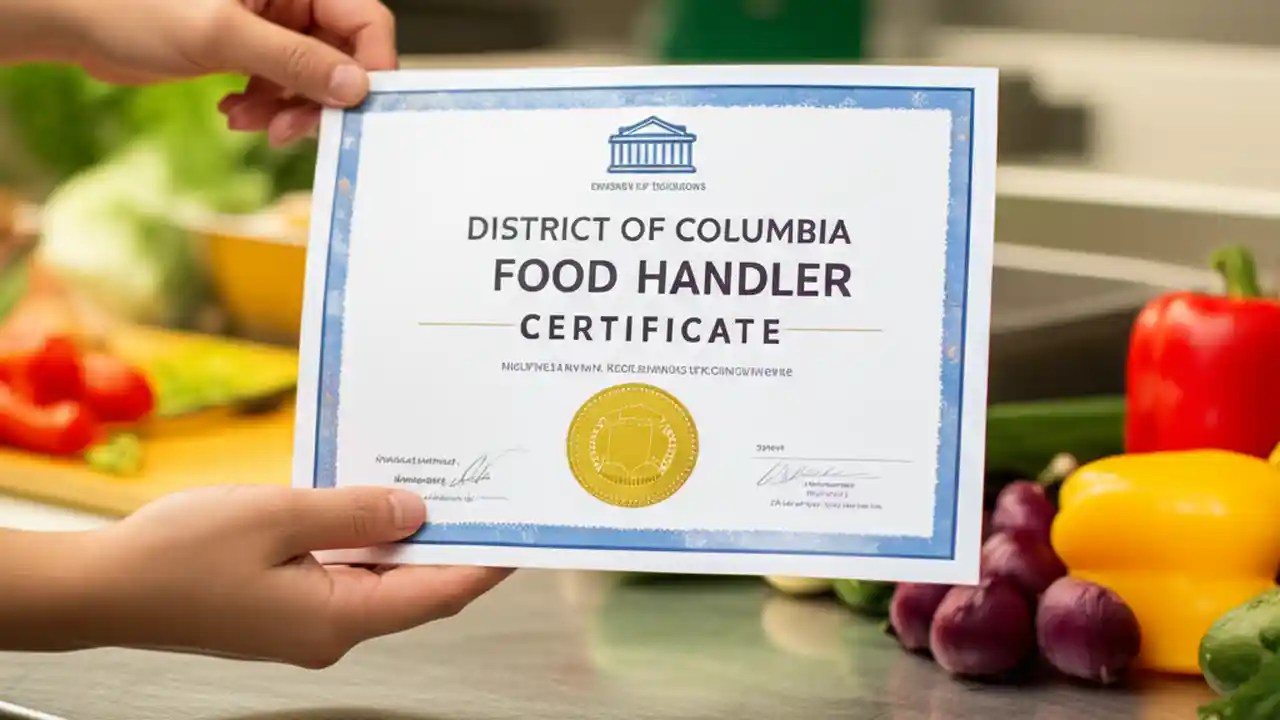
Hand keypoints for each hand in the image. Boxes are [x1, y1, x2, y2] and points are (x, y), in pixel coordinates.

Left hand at [49, 0, 396, 144]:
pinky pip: (282, 84)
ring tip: (250, 122)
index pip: (365, 20)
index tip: (354, 108)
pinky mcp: (250, 47)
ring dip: (287, 109)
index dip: (368, 67)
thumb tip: (354, 86)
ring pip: (312, 77)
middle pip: (341, 55)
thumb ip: (295, 60)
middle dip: (318, 98)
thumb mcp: (222, 35)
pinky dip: (266, 106)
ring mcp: (271, 22)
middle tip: (290, 128)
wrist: (76, 19)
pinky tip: (235, 112)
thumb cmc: (131, 5)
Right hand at [78, 485, 509, 667]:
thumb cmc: (177, 557)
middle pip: (415, 587)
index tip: (523, 533)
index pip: (438, 593)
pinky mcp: (285, 607)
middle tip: (487, 496)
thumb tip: (417, 510)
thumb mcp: (278, 516)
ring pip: (379, 578)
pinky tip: (371, 502)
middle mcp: (331, 630)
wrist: (102, 590)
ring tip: (440, 488)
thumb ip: (355, 512)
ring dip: (407, 537)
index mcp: (338, 619)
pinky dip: (365, 540)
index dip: (486, 563)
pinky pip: (343, 573)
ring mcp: (306, 622)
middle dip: (454, 543)